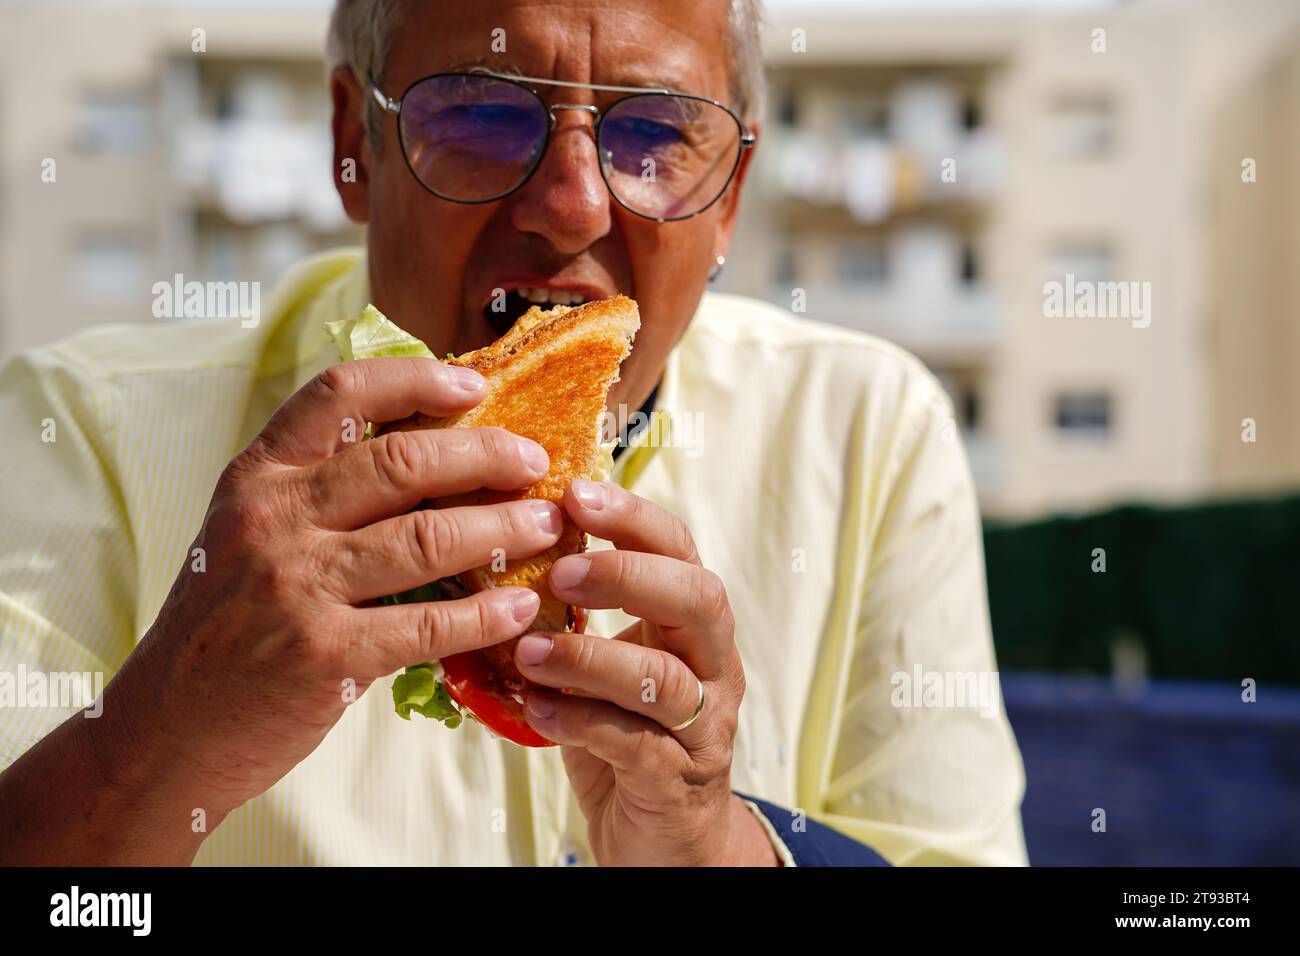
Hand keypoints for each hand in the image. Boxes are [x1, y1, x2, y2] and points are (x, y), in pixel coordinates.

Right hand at [1, 357, 561, 862]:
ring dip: (502, 529)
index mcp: (257, 478)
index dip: (414, 379)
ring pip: (427, 538)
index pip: (338, 395)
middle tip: (534, 463)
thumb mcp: (248, 537)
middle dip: (484, 455)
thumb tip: (431, 461)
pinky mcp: (325, 655)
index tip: (473, 384)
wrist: (167, 730)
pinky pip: (428, 625)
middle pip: (401, 461)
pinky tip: (520, 608)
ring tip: (547, 526)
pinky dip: (485, 615)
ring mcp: (298, 587)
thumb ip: (316, 496)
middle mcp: (274, 520)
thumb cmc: (224, 626)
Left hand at [512, 480, 775, 865]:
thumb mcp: (602, 667)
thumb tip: (492, 557)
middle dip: (627, 575)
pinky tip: (538, 711)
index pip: (679, 549)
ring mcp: (703, 726)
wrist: (663, 841)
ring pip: (664, 678)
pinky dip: (583, 722)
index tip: (573, 493)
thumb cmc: (624, 737)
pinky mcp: (679, 782)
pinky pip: (637, 745)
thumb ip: (571, 618)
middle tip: (558, 570)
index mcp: (692, 625)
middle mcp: (713, 667)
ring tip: (528, 649)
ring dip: (590, 656)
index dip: (632, 517)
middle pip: (697, 599)